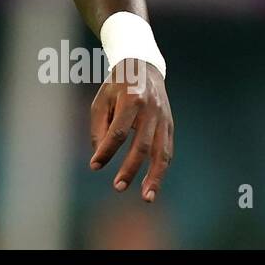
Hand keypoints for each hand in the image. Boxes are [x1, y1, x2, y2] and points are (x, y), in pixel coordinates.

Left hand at [88, 59, 172, 201]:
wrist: (143, 67)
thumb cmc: (117, 86)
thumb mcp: (102, 100)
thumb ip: (100, 127)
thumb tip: (99, 155)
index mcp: (131, 99)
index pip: (118, 131)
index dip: (106, 151)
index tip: (94, 166)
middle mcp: (151, 110)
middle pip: (142, 145)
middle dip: (130, 169)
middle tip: (117, 187)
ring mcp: (164, 118)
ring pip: (162, 152)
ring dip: (155, 177)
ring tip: (147, 197)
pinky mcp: (170, 125)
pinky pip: (167, 150)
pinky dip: (161, 169)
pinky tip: (153, 184)